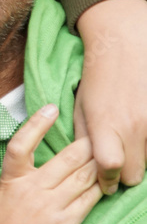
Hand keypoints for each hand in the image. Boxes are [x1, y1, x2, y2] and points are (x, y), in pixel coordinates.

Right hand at [0, 105, 101, 223]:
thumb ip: (15, 183)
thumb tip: (31, 170)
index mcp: (11, 181)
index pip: (22, 144)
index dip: (37, 123)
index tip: (50, 108)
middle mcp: (32, 190)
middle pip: (67, 158)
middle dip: (87, 145)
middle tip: (99, 135)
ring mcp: (50, 207)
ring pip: (83, 177)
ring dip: (98, 165)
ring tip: (108, 155)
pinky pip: (88, 200)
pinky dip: (99, 189)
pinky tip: (106, 183)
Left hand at [76, 0, 146, 193]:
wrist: (125, 42)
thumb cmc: (99, 74)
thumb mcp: (82, 106)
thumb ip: (84, 138)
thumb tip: (88, 165)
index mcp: (104, 125)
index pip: (109, 169)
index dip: (106, 181)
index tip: (105, 181)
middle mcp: (132, 125)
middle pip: (133, 174)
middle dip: (124, 174)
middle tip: (119, 164)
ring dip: (140, 158)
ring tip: (130, 143)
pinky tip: (141, 132)